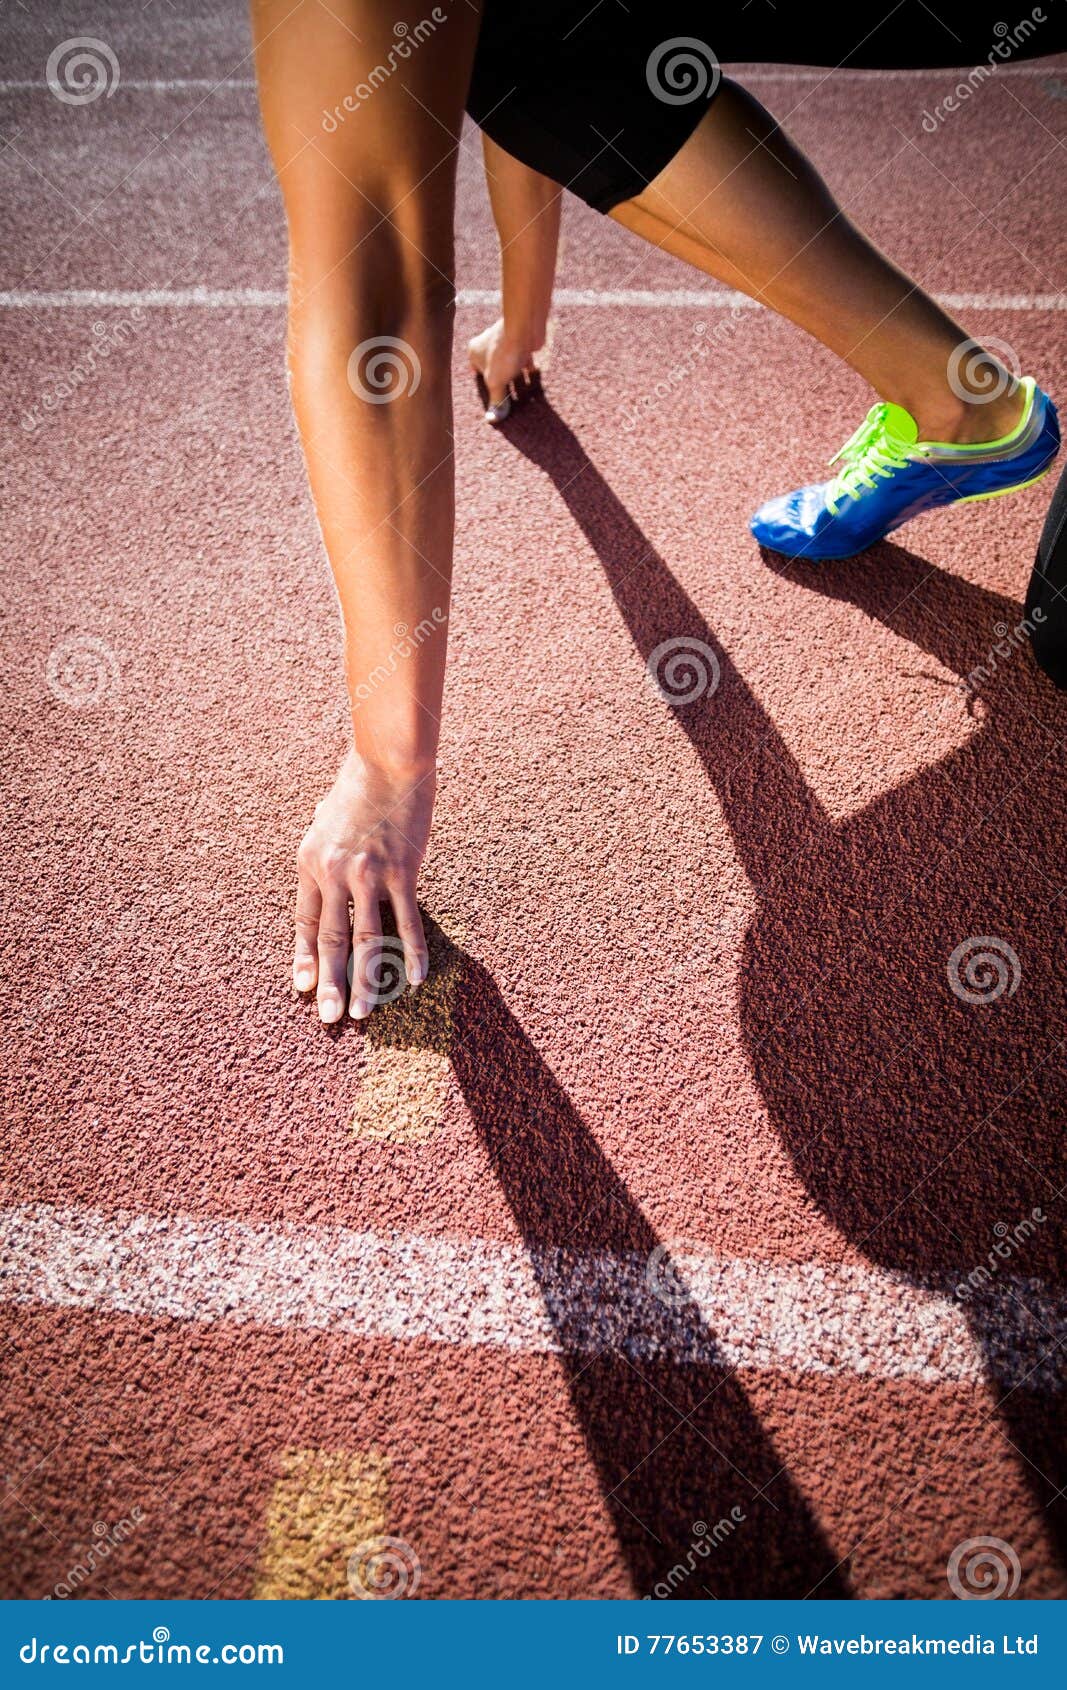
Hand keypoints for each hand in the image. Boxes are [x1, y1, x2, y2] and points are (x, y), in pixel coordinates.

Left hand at [293, 752, 433, 1022]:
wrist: (388, 759)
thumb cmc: (359, 782)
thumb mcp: (327, 817)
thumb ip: (327, 848)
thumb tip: (328, 863)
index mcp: (310, 862)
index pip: (304, 922)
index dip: (304, 959)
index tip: (304, 988)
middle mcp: (334, 873)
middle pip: (330, 940)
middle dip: (330, 984)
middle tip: (330, 1020)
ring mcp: (368, 875)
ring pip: (366, 940)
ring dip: (366, 982)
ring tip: (365, 1012)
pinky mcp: (402, 872)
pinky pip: (407, 922)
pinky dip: (413, 954)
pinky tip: (416, 979)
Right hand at [469, 316, 540, 420]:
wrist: (525, 328)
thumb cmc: (504, 351)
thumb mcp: (496, 382)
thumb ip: (495, 400)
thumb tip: (492, 419)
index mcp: (474, 352)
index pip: (477, 376)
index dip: (485, 389)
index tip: (493, 401)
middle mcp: (488, 346)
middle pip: (495, 373)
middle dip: (503, 387)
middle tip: (509, 402)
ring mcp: (506, 345)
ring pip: (510, 368)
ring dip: (517, 381)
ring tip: (524, 397)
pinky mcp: (522, 344)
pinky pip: (524, 362)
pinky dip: (529, 372)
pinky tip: (535, 383)